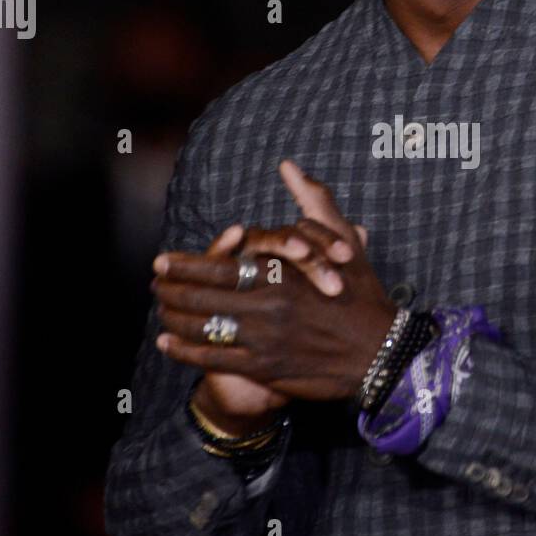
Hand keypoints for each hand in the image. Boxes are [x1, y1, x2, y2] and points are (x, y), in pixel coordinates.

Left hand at [152, 161, 395, 401]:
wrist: (382, 352)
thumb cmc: (362, 293)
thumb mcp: (342, 242)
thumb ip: (313, 202)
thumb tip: (288, 167)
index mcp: (281, 274)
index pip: (219, 266)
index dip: (185, 265)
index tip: (163, 260)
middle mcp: (268, 306)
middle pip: (203, 298)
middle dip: (172, 290)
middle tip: (154, 284)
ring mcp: (265, 340)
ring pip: (204, 329)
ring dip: (174, 320)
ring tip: (160, 312)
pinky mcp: (266, 368)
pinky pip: (214, 359)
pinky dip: (185, 352)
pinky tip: (167, 344)